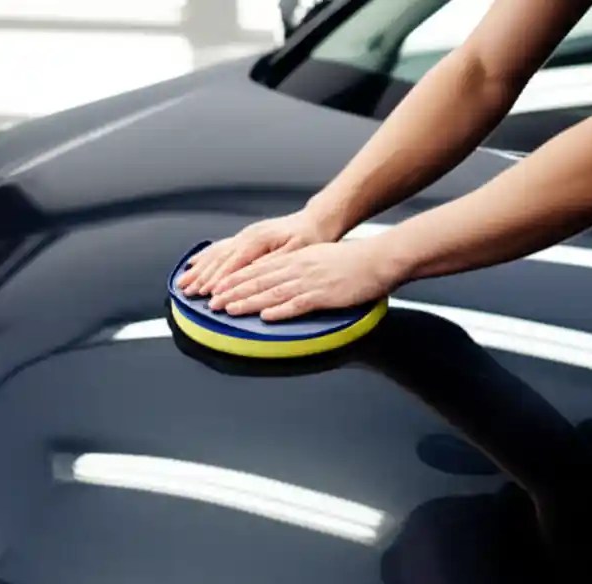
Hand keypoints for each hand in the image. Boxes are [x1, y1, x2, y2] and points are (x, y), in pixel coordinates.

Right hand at [176, 211, 331, 296]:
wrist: (315, 221)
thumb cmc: (310, 236)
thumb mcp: (297, 251)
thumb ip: (272, 262)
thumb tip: (252, 272)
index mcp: (259, 239)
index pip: (234, 263)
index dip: (220, 280)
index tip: (210, 295)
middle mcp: (247, 236)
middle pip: (219, 259)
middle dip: (202, 278)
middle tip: (189, 294)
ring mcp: (244, 236)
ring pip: (215, 254)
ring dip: (198, 270)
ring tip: (183, 283)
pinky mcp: (244, 238)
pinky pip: (219, 248)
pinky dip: (204, 257)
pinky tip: (194, 263)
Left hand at [208, 238, 406, 320]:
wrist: (378, 259)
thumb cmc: (352, 261)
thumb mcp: (317, 257)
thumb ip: (296, 266)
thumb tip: (278, 276)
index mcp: (295, 259)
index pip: (258, 269)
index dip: (235, 279)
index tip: (218, 287)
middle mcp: (298, 268)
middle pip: (259, 280)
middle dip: (233, 292)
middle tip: (213, 302)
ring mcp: (310, 281)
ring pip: (272, 292)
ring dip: (248, 302)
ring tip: (229, 310)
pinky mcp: (324, 295)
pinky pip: (298, 304)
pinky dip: (280, 311)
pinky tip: (266, 316)